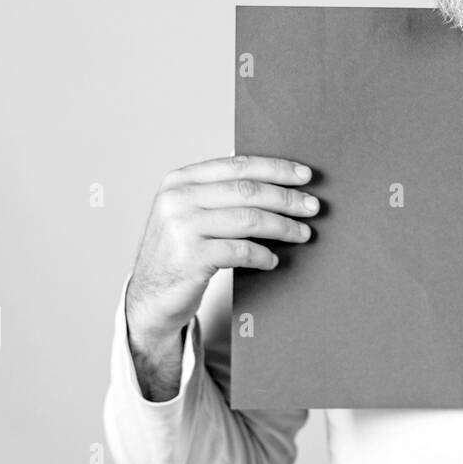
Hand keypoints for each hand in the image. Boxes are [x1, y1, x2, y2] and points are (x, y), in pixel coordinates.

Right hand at [126, 155, 319, 351]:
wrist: (149, 298)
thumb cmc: (180, 252)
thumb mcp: (190, 213)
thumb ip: (219, 192)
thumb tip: (274, 177)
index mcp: (180, 180)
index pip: (237, 166)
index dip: (276, 168)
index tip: (305, 176)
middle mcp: (178, 199)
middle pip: (247, 191)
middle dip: (286, 198)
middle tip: (313, 207)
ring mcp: (181, 228)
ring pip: (248, 219)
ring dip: (282, 227)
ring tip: (303, 234)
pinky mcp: (190, 258)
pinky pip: (241, 251)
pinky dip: (263, 255)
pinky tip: (273, 260)